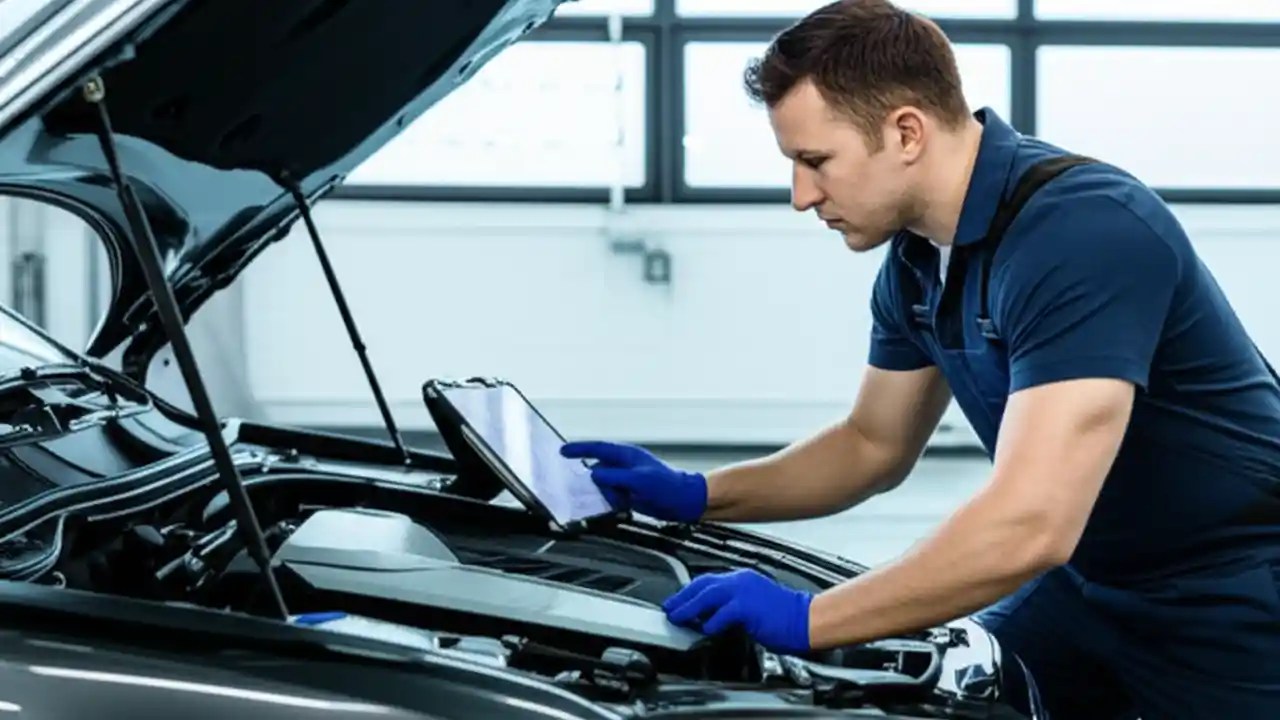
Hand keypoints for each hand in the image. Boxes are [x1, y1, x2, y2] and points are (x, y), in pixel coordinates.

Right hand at [559, 441, 706, 522]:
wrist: (685, 502)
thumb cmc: (666, 486)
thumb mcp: (639, 480)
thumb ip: (614, 476)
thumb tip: (593, 475)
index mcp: (626, 455)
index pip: (597, 448)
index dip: (579, 448)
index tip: (562, 451)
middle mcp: (623, 465)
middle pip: (597, 468)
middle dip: (590, 477)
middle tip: (583, 483)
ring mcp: (625, 480)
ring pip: (602, 485)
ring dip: (603, 493)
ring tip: (613, 499)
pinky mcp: (627, 493)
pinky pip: (610, 496)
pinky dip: (608, 501)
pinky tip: (615, 507)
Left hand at [663, 569, 812, 654]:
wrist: (807, 619)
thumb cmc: (785, 616)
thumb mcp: (754, 604)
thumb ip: (732, 605)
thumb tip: (709, 616)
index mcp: (742, 578)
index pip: (708, 580)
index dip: (690, 591)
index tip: (678, 600)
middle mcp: (741, 580)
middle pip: (702, 584)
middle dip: (682, 597)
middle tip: (669, 608)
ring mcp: (744, 591)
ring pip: (707, 596)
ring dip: (688, 608)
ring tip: (676, 618)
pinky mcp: (747, 607)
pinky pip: (721, 614)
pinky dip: (710, 622)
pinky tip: (704, 629)